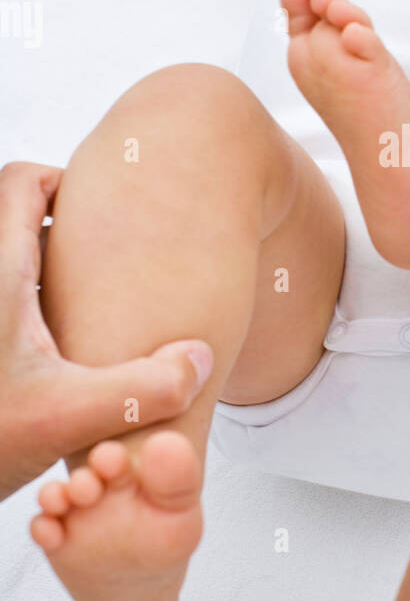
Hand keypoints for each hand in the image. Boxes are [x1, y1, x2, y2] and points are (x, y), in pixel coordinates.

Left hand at [0, 162, 213, 501]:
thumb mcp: (68, 419)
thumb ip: (143, 390)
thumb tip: (198, 362)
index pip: (20, 181)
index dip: (60, 181)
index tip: (95, 215)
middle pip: (13, 215)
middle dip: (60, 228)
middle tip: (100, 261)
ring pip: (10, 261)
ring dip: (43, 269)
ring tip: (83, 306)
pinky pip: (7, 301)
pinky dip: (28, 305)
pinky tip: (54, 355)